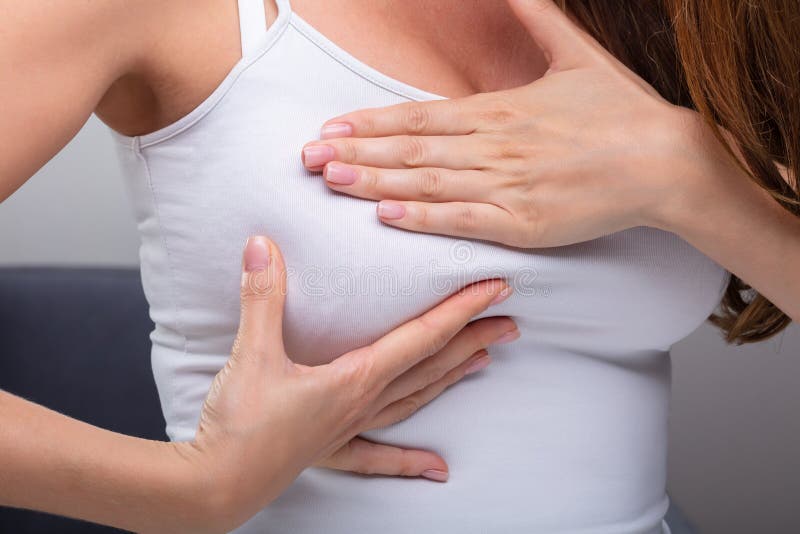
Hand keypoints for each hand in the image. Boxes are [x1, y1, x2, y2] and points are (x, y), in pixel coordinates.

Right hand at [179, 236, 516, 530]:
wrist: (216, 485)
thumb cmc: (239, 423)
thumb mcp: (252, 353)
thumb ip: (263, 297)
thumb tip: (263, 246)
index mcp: (354, 378)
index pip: (422, 336)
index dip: (461, 309)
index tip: (495, 290)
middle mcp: (364, 403)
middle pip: (431, 366)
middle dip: (472, 339)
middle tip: (509, 321)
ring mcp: (352, 429)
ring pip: (416, 398)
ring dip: (452, 378)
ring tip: (484, 361)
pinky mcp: (332, 449)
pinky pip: (380, 455)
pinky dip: (410, 460)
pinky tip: (437, 469)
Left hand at [301, 0, 714, 247]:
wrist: (665, 159)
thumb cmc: (621, 109)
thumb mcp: (576, 51)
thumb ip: (536, 16)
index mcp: (500, 110)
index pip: (419, 117)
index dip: (371, 123)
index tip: (331, 128)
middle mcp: (494, 146)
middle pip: (411, 150)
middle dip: (355, 152)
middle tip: (307, 158)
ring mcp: (507, 186)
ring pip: (427, 183)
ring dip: (375, 181)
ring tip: (331, 181)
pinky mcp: (524, 222)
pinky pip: (464, 220)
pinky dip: (424, 218)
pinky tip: (387, 216)